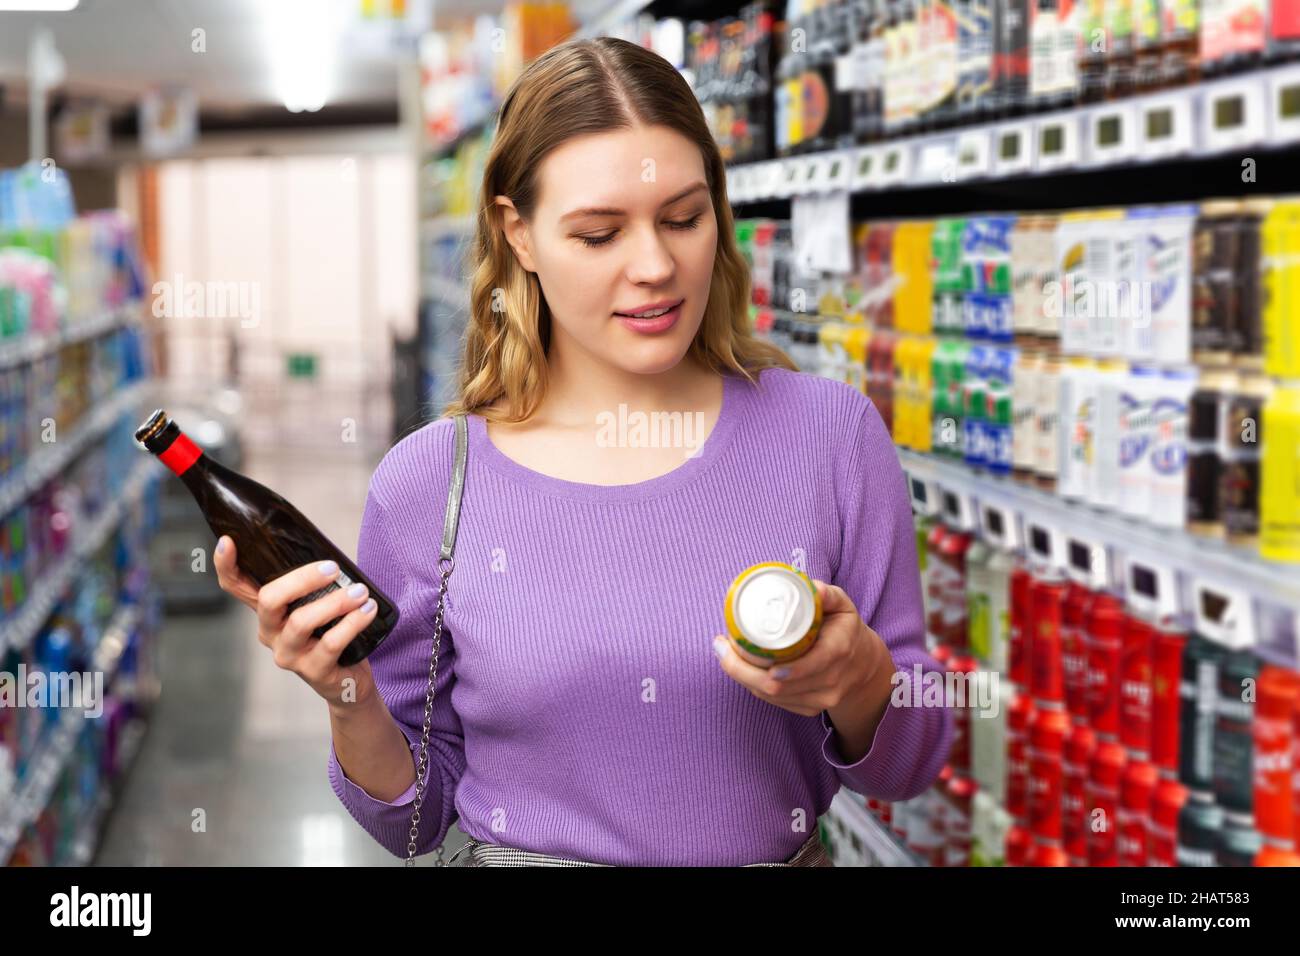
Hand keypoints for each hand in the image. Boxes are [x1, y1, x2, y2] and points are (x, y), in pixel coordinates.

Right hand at [213, 534, 378, 708]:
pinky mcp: (312, 670)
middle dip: (302, 579)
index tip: (228, 541)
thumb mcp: (317, 605)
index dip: (226, 565)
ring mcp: (288, 654)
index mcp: (268, 611)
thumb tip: (329, 557)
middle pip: (269, 599)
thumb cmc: (331, 632)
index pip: (235, 587)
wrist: (348, 680)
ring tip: (360, 592)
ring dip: (336, 602)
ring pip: (301, 621)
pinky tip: (367, 610)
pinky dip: (353, 622)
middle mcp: (270, 632)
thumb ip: (312, 585)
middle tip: (333, 568)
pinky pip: (331, 643)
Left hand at [712, 579, 890, 719]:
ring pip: (771, 696)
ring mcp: (820, 700)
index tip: (747, 650)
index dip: (774, 666)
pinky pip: (774, 702)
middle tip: (720, 646)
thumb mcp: (842, 605)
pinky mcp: (809, 709)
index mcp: (838, 652)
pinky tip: (740, 669)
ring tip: (724, 653)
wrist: (863, 665)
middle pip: (778, 687)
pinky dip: (753, 686)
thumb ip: (826, 594)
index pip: (805, 666)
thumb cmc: (846, 629)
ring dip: (742, 677)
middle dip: (742, 670)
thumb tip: (810, 586)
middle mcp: (830, 682)